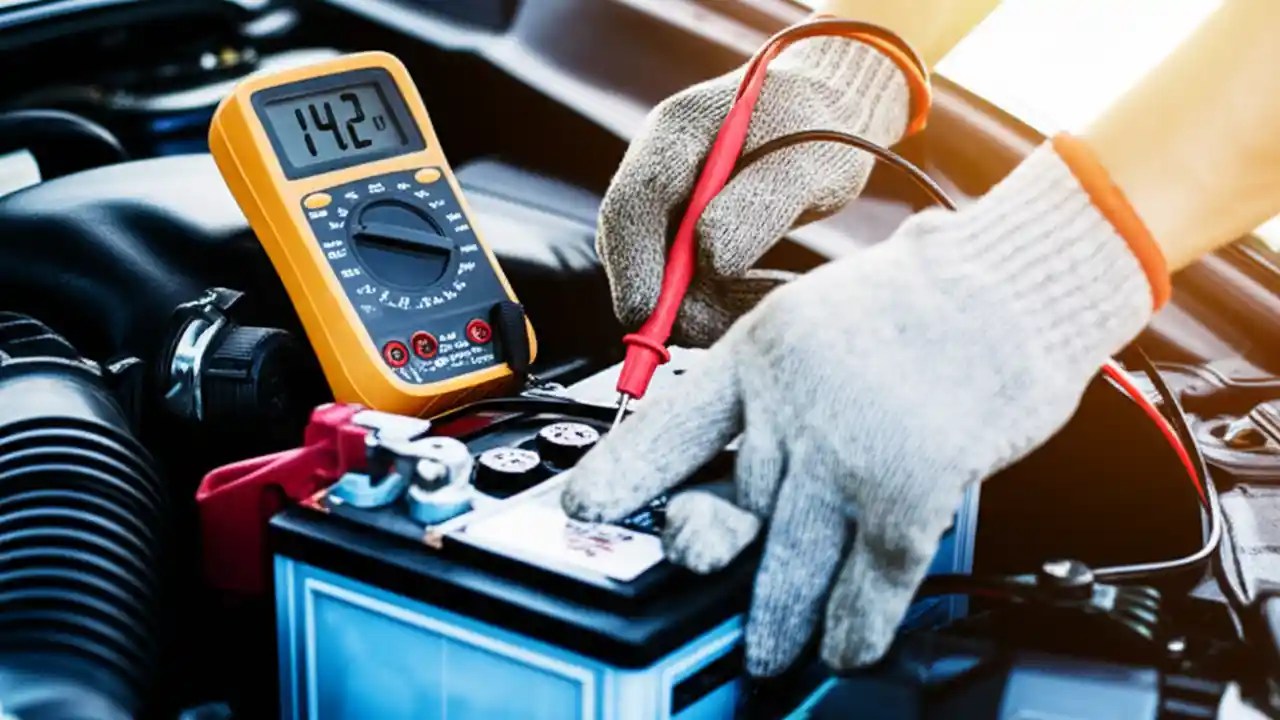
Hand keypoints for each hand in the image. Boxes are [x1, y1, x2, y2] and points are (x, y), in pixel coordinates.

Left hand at [566, 143, 1159, 674]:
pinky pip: (869, 582)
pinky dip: (856, 624)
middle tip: (699, 593)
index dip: (625, 475)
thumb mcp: (815, 317)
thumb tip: (741, 451)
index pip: (671, 427)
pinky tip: (847, 645)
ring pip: (789, 563)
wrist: (1013, 284)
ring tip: (769, 654)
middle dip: (715, 564)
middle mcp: (791, 409)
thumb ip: (773, 386)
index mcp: (759, 354)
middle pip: (733, 509)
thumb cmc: (923, 300)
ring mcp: (847, 456)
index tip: (584, 507)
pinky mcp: (909, 493)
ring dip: (778, 620)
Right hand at [597, 37, 910, 346]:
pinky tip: (771, 293)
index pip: (632, 205)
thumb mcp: (806, 163)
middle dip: (682, 300)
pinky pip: (689, 285)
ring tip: (784, 296)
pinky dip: (726, 302)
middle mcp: (659, 170)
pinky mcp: (684, 235)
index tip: (648, 314)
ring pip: (663, 279)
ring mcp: (668, 205)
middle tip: (753, 320)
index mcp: (676, 132)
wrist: (831, 112)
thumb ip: (758, 206)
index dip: (632, 264)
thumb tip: (710, 261)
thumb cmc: (823, 128)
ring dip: (716, 307)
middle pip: (638, 251)